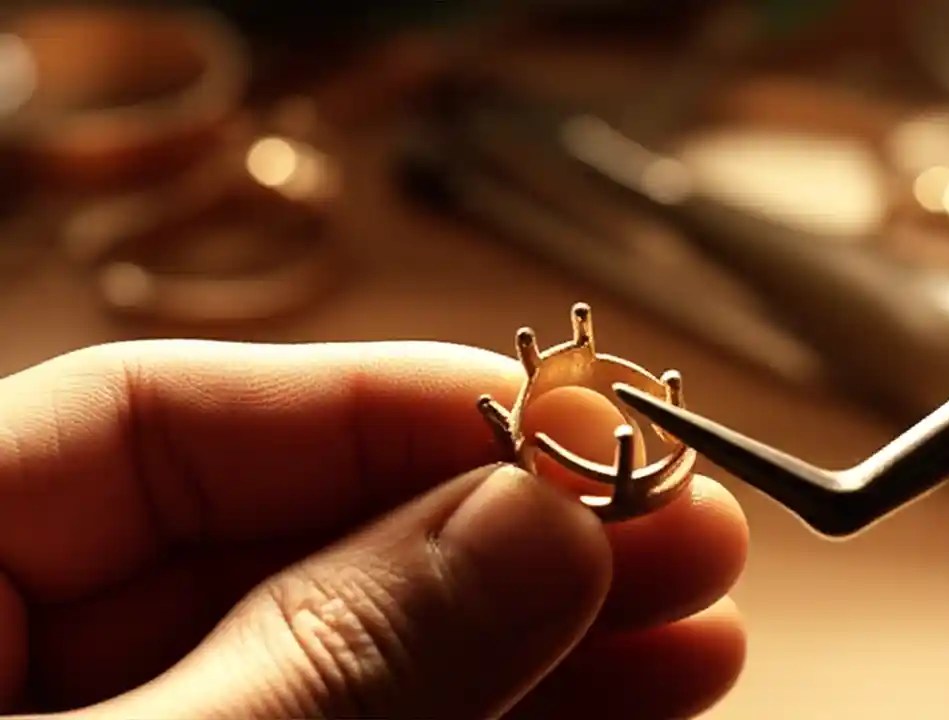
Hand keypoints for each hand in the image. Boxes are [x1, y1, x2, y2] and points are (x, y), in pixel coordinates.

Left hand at [0, 340, 747, 718]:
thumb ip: (324, 659)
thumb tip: (532, 526)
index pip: (149, 422)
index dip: (376, 404)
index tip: (565, 416)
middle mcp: (22, 659)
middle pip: (285, 546)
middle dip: (498, 538)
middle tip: (681, 531)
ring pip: (352, 660)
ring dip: (536, 644)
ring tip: (697, 631)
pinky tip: (619, 705)